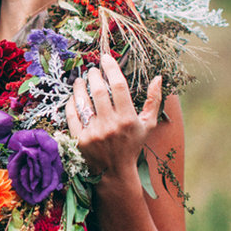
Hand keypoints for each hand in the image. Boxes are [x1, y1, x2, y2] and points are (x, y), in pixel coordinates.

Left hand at [66, 53, 161, 176]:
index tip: (105, 58)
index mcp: (128, 119)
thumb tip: (158, 77)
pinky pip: (72, 115)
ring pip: (83, 101)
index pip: (119, 86)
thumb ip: (154, 101)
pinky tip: (74, 96)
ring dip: (80, 86)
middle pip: (99, 90)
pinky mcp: (79, 139)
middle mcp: (111, 125)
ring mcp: (94, 133)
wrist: (115, 172)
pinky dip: (71, 102)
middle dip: (94, 75)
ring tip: (80, 79)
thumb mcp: (148, 125)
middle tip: (92, 70)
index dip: (111, 68)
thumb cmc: (132, 145)